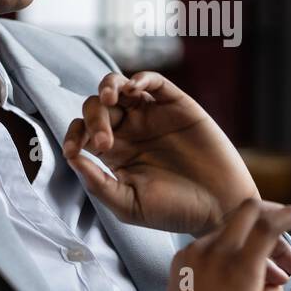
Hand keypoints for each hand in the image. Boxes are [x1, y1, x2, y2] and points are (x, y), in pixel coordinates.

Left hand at [62, 70, 257, 235]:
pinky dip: (140, 78)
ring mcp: (153, 116)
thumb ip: (98, 183)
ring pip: (120, 87)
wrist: (219, 208)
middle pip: (98, 108)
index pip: (83, 132)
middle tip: (104, 142)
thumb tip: (71, 158)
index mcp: (115, 153)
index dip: (73, 135)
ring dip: (109, 87)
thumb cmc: (175, 212)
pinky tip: (133, 87)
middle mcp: (130, 131)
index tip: (73, 150)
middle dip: (93, 119)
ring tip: (109, 100)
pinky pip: (154, 82)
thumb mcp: (129, 205)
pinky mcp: (176, 106)